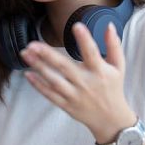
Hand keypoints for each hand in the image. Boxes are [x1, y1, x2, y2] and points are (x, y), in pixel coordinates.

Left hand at [19, 22, 136, 143]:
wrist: (110, 119)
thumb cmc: (113, 88)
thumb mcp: (118, 66)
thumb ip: (114, 45)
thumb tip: (108, 25)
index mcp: (100, 71)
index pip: (92, 53)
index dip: (85, 40)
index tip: (76, 26)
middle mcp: (86, 83)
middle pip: (65, 67)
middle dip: (47, 55)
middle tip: (32, 44)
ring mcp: (74, 95)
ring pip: (53, 80)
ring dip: (38, 67)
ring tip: (25, 53)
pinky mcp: (66, 104)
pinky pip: (50, 94)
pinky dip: (38, 85)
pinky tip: (27, 74)